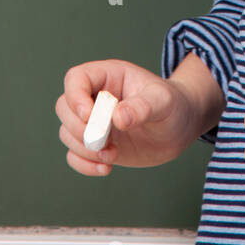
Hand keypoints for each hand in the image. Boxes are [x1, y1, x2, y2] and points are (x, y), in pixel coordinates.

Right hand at [55, 58, 197, 174]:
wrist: (179, 128)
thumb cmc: (173, 106)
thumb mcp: (163, 102)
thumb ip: (143, 106)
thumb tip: (118, 118)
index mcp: (109, 76)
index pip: (76, 78)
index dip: (75, 97)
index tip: (90, 117)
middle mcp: (96, 97)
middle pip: (64, 106)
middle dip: (80, 128)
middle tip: (106, 141)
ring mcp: (94, 121)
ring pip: (67, 132)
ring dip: (85, 149)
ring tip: (113, 155)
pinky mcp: (96, 144)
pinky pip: (74, 155)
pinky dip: (84, 165)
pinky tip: (106, 168)